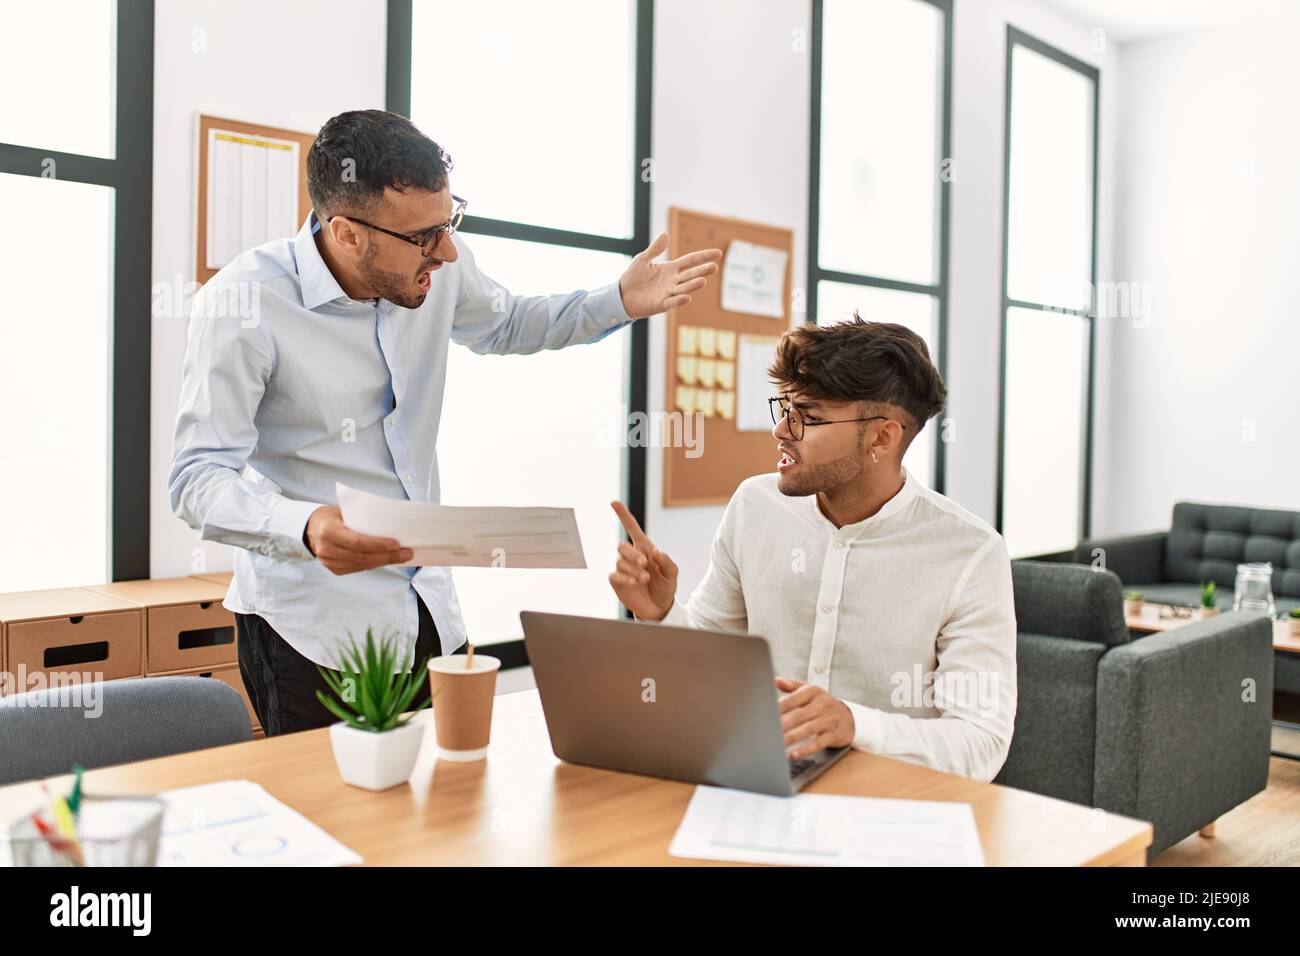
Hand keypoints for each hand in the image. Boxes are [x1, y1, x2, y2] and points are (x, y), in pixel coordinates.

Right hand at [304, 506, 413, 574]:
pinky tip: (386, 559)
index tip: (396, 544)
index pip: (357, 541)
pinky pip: (358, 568)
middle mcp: (326, 549)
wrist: (311, 529)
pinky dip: (374, 564)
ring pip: (362, 565)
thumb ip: (362, 519)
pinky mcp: (334, 570)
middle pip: (363, 556)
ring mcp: (329, 562)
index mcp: (328, 531)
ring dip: (384, 561)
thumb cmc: (331, 517)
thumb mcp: (344, 512)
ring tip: (401, 557)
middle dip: (388, 556)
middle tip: (406, 553)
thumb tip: (391, 525)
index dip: (378, 545)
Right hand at [607, 500, 678, 620]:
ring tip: (645, 579)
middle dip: (632, 553)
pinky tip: (634, 583)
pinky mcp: (617, 582)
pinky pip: (614, 575)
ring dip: (633, 569)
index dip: (623, 515)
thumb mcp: (672, 574)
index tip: (614, 503)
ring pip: (620, 562)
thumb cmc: (665, 587)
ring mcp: (623, 569)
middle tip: (644, 564)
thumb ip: (666, 561)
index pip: (632, 529)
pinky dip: (624, 578)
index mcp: (645, 549)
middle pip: (621, 545)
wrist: (660, 607)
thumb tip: (654, 552)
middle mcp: (632, 557)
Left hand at [618, 232, 721, 318]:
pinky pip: (672, 302)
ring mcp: (668, 293)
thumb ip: (655, 249)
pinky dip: (679, 300)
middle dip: (702, 271)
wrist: (622, 294)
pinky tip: (687, 297)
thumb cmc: (633, 277)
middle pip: (690, 274)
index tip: (718, 253)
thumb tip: (665, 234)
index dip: (704, 257)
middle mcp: (673, 281)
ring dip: (693, 285)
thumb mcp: (643, 259)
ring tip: (703, 281)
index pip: (691, 261)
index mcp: (671, 268)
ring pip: (684, 288)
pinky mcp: (661, 304)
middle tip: (714, 267)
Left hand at [775, 677, 855, 758]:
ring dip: (791, 737)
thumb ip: (792, 686)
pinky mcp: (834, 735)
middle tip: (768, 731)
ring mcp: (829, 720)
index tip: (765, 713)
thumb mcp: (810, 691)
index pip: (793, 698)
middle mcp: (822, 705)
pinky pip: (818, 743)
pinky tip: (794, 754)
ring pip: (807, 730)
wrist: (849, 717)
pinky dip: (805, 749)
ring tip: (777, 744)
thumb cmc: (823, 704)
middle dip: (782, 724)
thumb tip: (776, 680)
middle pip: (799, 715)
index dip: (779, 706)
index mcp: (813, 692)